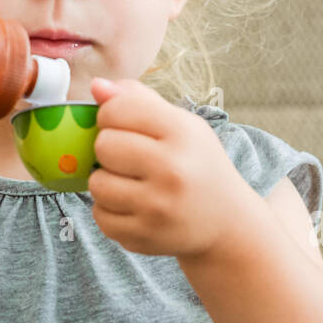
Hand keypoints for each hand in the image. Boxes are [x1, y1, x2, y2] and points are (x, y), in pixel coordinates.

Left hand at [87, 77, 260, 258]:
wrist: (226, 221)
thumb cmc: (196, 163)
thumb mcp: (181, 124)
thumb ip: (137, 100)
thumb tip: (96, 86)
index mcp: (183, 132)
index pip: (117, 110)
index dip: (110, 115)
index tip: (123, 125)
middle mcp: (173, 169)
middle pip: (103, 145)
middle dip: (108, 148)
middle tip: (128, 157)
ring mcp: (158, 207)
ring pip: (96, 183)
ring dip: (105, 181)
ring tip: (129, 181)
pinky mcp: (145, 236)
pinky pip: (100, 216)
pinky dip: (109, 210)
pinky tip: (132, 205)